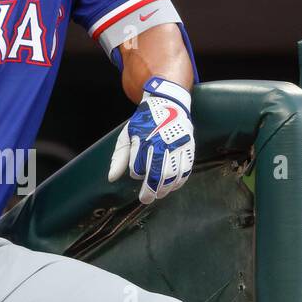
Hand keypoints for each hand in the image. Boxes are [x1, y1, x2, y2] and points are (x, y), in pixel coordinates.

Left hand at [108, 76, 194, 204]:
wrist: (168, 103)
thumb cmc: (145, 122)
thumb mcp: (127, 135)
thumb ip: (119, 157)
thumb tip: (112, 178)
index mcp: (143, 139)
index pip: (137, 166)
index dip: (136, 172)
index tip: (136, 172)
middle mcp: (161, 142)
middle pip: (156, 173)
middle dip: (151, 190)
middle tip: (146, 199)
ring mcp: (177, 144)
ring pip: (173, 174)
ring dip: (165, 188)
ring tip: (159, 195)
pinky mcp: (189, 146)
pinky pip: (186, 168)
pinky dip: (180, 181)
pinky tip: (173, 187)